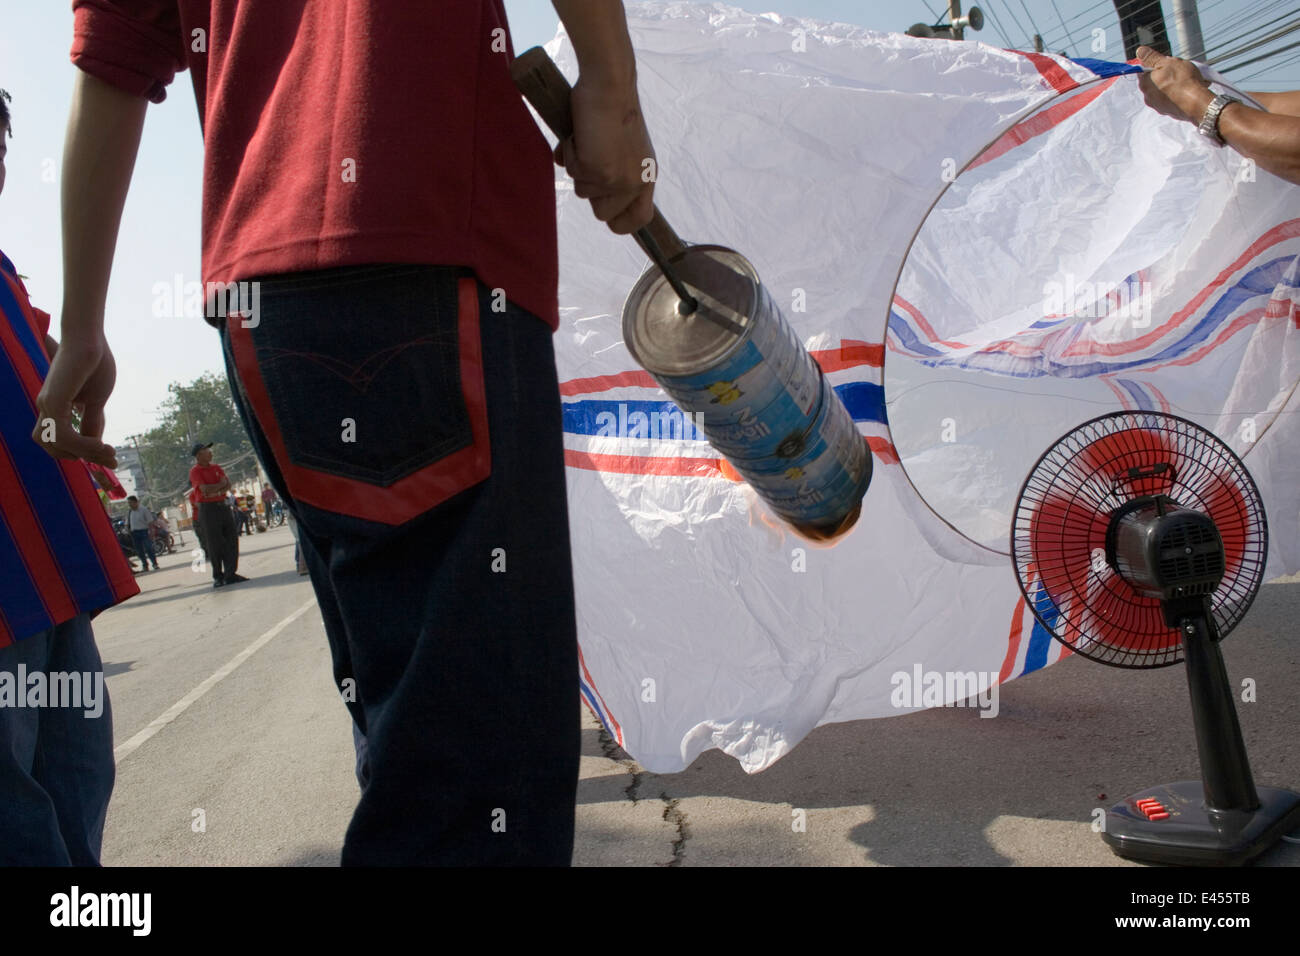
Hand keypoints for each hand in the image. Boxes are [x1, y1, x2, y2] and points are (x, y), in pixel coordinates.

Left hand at [33, 332, 117, 466]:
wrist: (90, 338)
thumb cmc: (94, 362)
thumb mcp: (96, 399)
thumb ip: (92, 421)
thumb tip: (95, 442)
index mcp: (55, 406)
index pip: (61, 441)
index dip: (84, 453)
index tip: (111, 457)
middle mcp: (46, 407)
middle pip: (54, 447)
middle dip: (83, 457)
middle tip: (110, 458)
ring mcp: (48, 404)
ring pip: (57, 444)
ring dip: (83, 453)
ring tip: (106, 450)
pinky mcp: (54, 400)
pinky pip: (63, 434)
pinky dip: (82, 444)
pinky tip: (101, 442)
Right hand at [557, 77, 655, 234]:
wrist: (609, 85)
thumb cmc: (611, 107)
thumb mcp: (622, 146)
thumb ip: (614, 171)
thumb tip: (587, 190)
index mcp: (647, 175)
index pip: (640, 219)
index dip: (621, 222)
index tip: (608, 217)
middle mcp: (636, 182)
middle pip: (603, 214)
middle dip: (590, 190)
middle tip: (591, 159)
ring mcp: (617, 180)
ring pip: (583, 193)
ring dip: (578, 167)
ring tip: (588, 138)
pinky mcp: (598, 171)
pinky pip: (571, 173)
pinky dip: (570, 153)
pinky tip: (581, 133)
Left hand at [1137, 46, 1211, 123]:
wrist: (1196, 103)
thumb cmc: (1182, 82)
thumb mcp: (1166, 62)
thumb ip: (1151, 57)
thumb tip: (1140, 51)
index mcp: (1144, 83)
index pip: (1144, 70)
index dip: (1156, 63)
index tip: (1167, 62)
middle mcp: (1148, 96)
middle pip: (1156, 79)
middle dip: (1167, 72)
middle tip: (1179, 69)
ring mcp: (1158, 105)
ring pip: (1165, 88)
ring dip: (1175, 82)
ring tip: (1188, 79)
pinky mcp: (1168, 111)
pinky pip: (1173, 98)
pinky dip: (1180, 93)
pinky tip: (1190, 89)